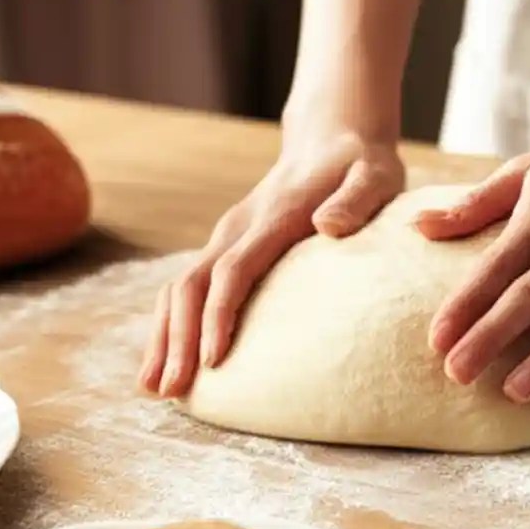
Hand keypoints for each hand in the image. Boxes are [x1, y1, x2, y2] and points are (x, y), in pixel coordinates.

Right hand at [139, 128, 404, 396]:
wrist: (331, 137)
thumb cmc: (360, 165)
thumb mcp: (375, 176)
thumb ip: (356, 200)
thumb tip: (329, 227)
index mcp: (273, 216)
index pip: (234, 269)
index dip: (219, 314)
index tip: (212, 359)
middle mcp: (238, 226)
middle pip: (193, 284)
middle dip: (177, 338)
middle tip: (170, 390)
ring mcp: (226, 236)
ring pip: (179, 288)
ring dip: (163, 336)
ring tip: (154, 387)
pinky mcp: (225, 247)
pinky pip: (187, 288)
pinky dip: (170, 323)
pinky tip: (166, 359)